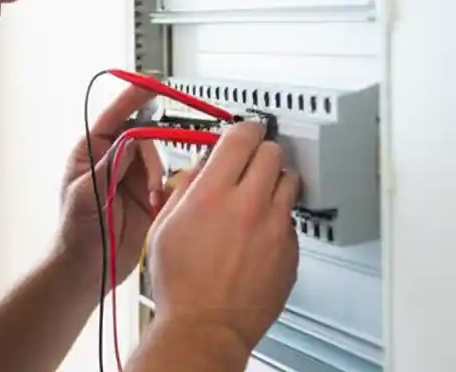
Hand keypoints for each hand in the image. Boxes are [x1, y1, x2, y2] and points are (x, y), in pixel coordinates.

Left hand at [56, 83, 164, 288]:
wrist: (88, 269)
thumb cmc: (75, 232)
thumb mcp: (86, 195)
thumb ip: (110, 164)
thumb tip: (131, 137)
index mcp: (93, 151)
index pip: (116, 116)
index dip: (133, 97)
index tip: (151, 83)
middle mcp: (116, 159)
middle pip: (145, 137)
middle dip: (152, 156)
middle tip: (152, 182)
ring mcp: (134, 177)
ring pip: (160, 159)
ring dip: (159, 179)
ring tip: (151, 202)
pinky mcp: (151, 197)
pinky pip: (169, 182)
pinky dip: (168, 192)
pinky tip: (159, 207)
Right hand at [144, 120, 301, 358]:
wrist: (205, 327)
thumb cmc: (181, 285)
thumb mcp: (164, 225)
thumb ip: (185, 189)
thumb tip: (202, 170)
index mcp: (213, 194)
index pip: (242, 136)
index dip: (244, 129)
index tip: (243, 132)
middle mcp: (249, 205)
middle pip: (272, 152)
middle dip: (260, 153)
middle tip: (250, 164)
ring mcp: (274, 229)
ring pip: (290, 182)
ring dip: (274, 183)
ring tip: (258, 197)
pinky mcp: (290, 252)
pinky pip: (291, 220)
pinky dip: (278, 220)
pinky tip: (260, 234)